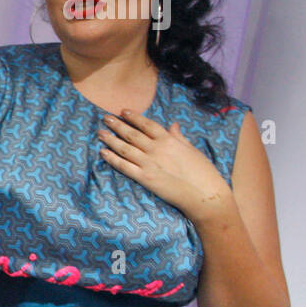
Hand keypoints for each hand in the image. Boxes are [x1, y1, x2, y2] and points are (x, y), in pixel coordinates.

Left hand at [98, 109, 232, 222]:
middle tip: (105, 118)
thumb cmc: (203, 172)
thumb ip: (179, 137)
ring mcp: (149, 163)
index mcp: (169, 140)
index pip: (147, 125)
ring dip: (111, 139)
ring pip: (125, 148)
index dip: (134, 117)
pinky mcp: (145, 178)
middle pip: (132, 134)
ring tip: (100, 132)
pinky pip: (124, 166)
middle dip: (117, 125)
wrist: (205, 195)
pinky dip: (112, 158)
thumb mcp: (192, 150)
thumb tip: (173, 125)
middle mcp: (157, 149)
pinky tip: (103, 152)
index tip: (123, 111)